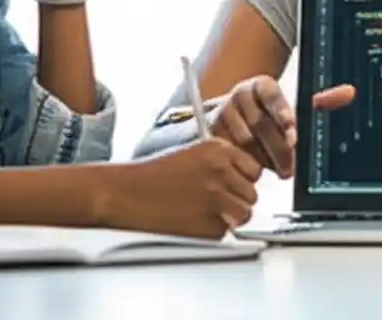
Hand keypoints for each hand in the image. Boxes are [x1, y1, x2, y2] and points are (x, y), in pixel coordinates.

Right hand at [102, 138, 260, 238]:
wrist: (126, 193)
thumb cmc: (153, 176)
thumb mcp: (193, 155)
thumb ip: (222, 164)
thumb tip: (246, 181)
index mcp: (218, 149)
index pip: (254, 169)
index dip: (242, 180)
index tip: (231, 185)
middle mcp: (222, 170)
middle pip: (252, 194)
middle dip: (236, 200)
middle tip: (212, 202)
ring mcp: (218, 197)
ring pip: (245, 214)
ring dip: (229, 217)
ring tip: (205, 213)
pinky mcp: (210, 222)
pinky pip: (225, 231)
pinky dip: (212, 231)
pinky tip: (192, 221)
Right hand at [212, 79, 357, 178]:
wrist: (229, 116)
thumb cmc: (267, 114)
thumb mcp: (291, 106)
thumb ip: (321, 102)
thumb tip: (349, 93)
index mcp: (261, 85)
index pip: (273, 96)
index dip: (283, 113)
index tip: (293, 129)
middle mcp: (239, 95)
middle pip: (261, 123)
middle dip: (279, 148)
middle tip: (291, 166)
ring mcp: (223, 114)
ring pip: (245, 141)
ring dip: (263, 159)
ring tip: (277, 169)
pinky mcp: (211, 133)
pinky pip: (230, 153)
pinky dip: (245, 164)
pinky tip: (256, 169)